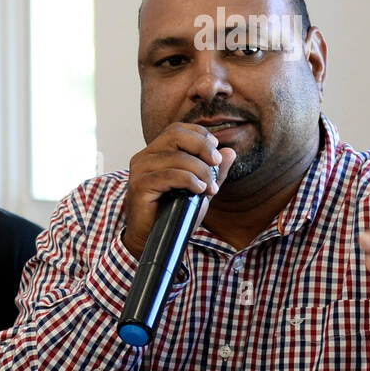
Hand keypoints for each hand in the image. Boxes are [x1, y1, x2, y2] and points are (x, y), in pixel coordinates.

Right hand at [122, 123, 235, 257]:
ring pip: (176, 157)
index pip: (178, 129)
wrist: (154, 240)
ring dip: (200, 170)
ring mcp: (140, 170)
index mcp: (156, 152)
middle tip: (216, 163)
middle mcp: (145, 157)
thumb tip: (230, 152)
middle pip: (176, 135)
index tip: (216, 153)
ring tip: (209, 187)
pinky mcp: (139, 185)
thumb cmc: (174, 214)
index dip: (200, 135)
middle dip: (202, 147)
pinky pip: (169, 175)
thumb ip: (213, 171)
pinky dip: (189, 180)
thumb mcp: (199, 190)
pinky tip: (199, 190)